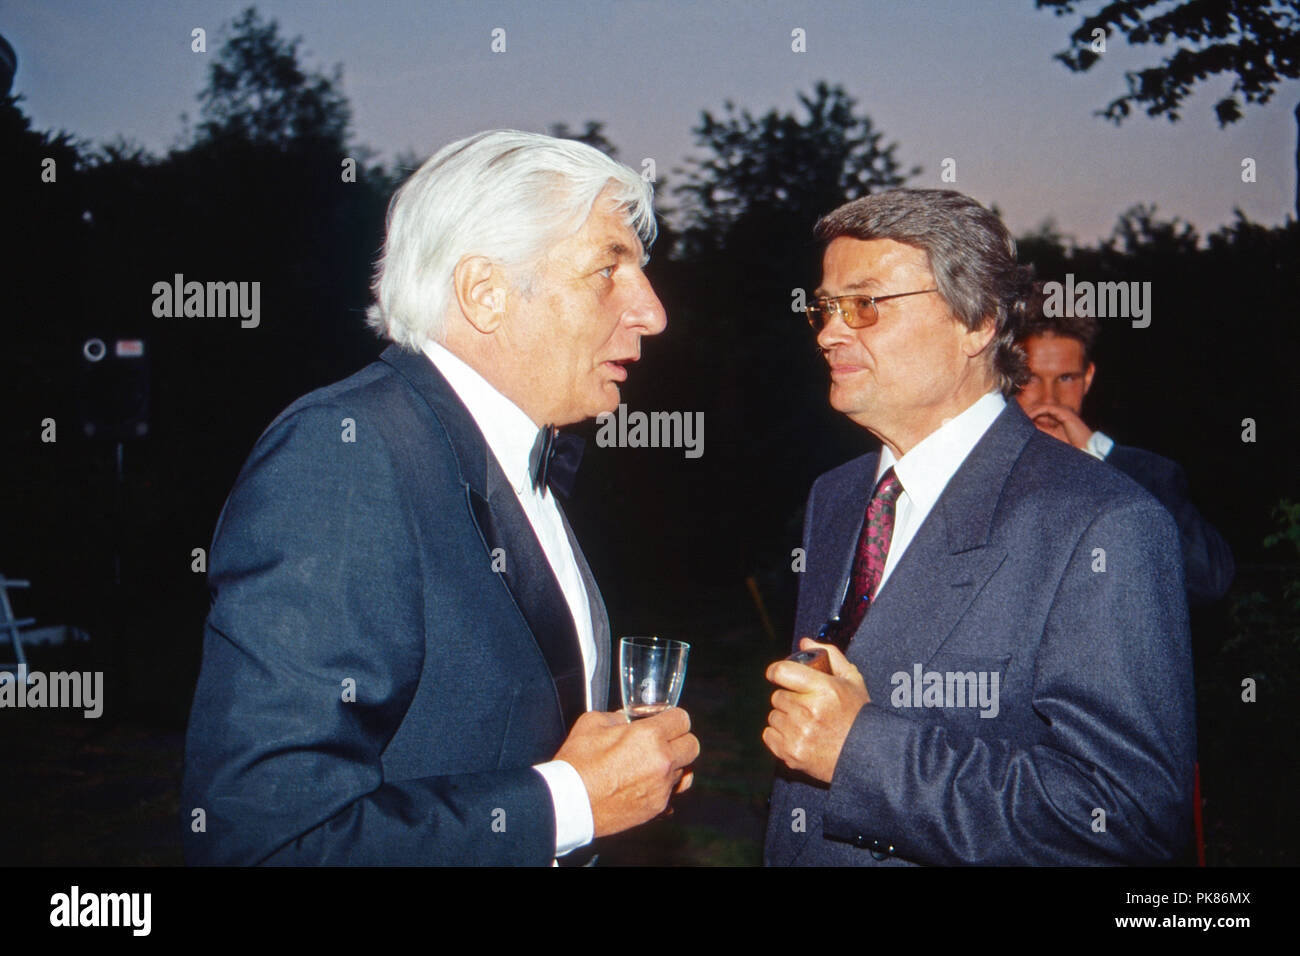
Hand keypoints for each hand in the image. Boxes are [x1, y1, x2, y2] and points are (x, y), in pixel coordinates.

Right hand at [554, 707, 698, 837]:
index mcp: (649, 736)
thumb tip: (625, 720)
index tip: (665, 720)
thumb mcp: (592, 723)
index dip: (672, 717)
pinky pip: (672, 795)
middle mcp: (662, 762)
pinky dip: (664, 788)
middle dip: (680, 740)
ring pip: (685, 772)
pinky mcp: (657, 808)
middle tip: (664, 740)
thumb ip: (616, 717)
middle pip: (692, 745)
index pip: (682, 719)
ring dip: (674, 766)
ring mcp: (662, 788)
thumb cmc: (577, 764)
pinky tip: (647, 784)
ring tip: (654, 765)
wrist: (568, 803)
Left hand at [762, 638, 869, 783]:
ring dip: (785, 717)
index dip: (777, 671)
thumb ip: (829, 656)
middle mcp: (809, 711)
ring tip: (806, 723)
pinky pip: (769, 735)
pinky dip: (779, 735)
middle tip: (807, 706)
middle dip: (789, 698)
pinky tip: (799, 735)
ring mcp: (799, 734)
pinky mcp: (791, 753)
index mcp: (824, 689)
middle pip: (778, 696)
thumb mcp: (851, 680)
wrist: (865, 756)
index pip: (782, 671)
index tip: (779, 674)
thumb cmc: (858, 717)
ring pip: (773, 716)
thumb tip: (805, 642)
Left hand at [1019, 401, 1093, 449]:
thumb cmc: (1070, 446)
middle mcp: (1061, 412)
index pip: (1040, 412)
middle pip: (1039, 408)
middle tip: (1013, 416)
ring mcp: (1063, 410)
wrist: (1086, 449)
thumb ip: (1040, 430)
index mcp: (1058, 417)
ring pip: (1041, 407)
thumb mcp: (1050, 437)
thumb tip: (1025, 426)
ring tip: (1018, 417)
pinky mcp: (1064, 412)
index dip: (1027, 415)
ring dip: (1028, 411)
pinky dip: (1035, 412)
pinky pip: (1045, 408)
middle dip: (1026, 411)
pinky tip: (1027, 418)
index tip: (1015, 419)